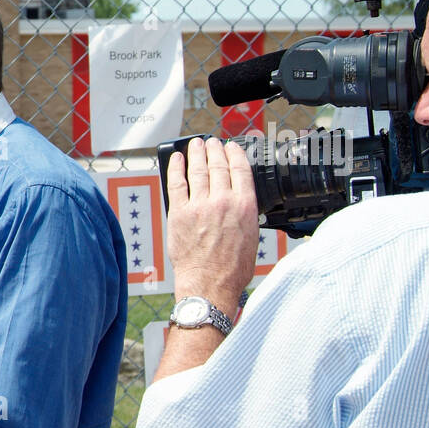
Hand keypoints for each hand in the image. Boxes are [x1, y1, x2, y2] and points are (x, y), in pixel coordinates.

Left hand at [166, 137, 258, 312]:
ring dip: (196, 153)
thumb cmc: (231, 269)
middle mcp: (223, 201)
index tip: (231, 146)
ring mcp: (199, 206)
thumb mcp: (252, 237)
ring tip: (196, 145)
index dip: (235, 153)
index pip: (240, 169)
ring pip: (198, 170)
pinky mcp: (179, 213)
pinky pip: (177, 183)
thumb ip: (244, 215)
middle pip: (218, 165)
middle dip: (214, 149)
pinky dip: (176, 167)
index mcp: (245, 206)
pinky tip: (176, 159)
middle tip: (212, 142)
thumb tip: (239, 203)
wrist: (209, 285)